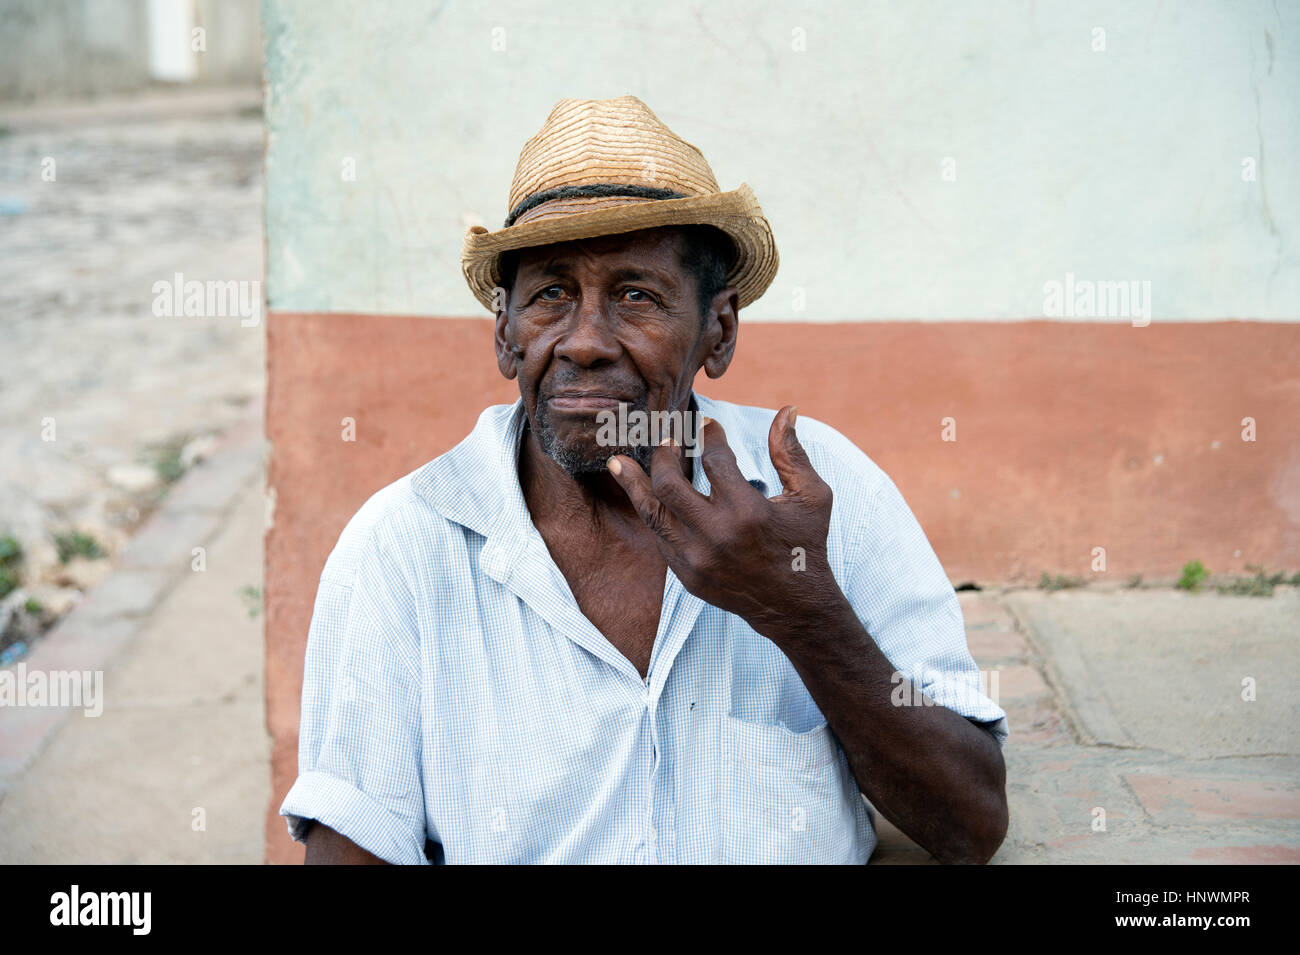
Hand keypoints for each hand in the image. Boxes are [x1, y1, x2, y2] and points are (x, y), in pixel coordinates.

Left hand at [607, 406, 845, 639]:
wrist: (794, 607)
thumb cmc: (806, 544)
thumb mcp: (811, 497)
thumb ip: (792, 453)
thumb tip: (787, 409)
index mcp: (748, 512)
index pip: (714, 460)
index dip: (709, 436)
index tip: (708, 426)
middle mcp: (716, 536)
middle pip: (668, 483)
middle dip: (664, 454)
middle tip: (668, 439)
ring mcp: (696, 559)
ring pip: (651, 512)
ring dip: (634, 483)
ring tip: (619, 461)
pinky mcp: (686, 575)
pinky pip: (660, 537)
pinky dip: (653, 513)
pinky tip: (644, 494)